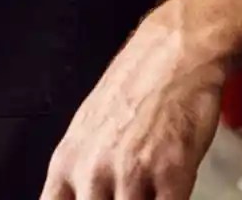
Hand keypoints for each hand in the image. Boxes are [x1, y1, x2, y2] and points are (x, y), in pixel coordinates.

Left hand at [39, 5, 226, 199]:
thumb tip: (79, 197)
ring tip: (149, 191)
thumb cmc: (134, 87)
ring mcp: (132, 174)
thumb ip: (80, 173)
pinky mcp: (172, 173)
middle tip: (124, 193)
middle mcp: (93, 171)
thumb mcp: (88, 130)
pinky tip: (172, 191)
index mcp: (68, 162)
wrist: (173, 54)